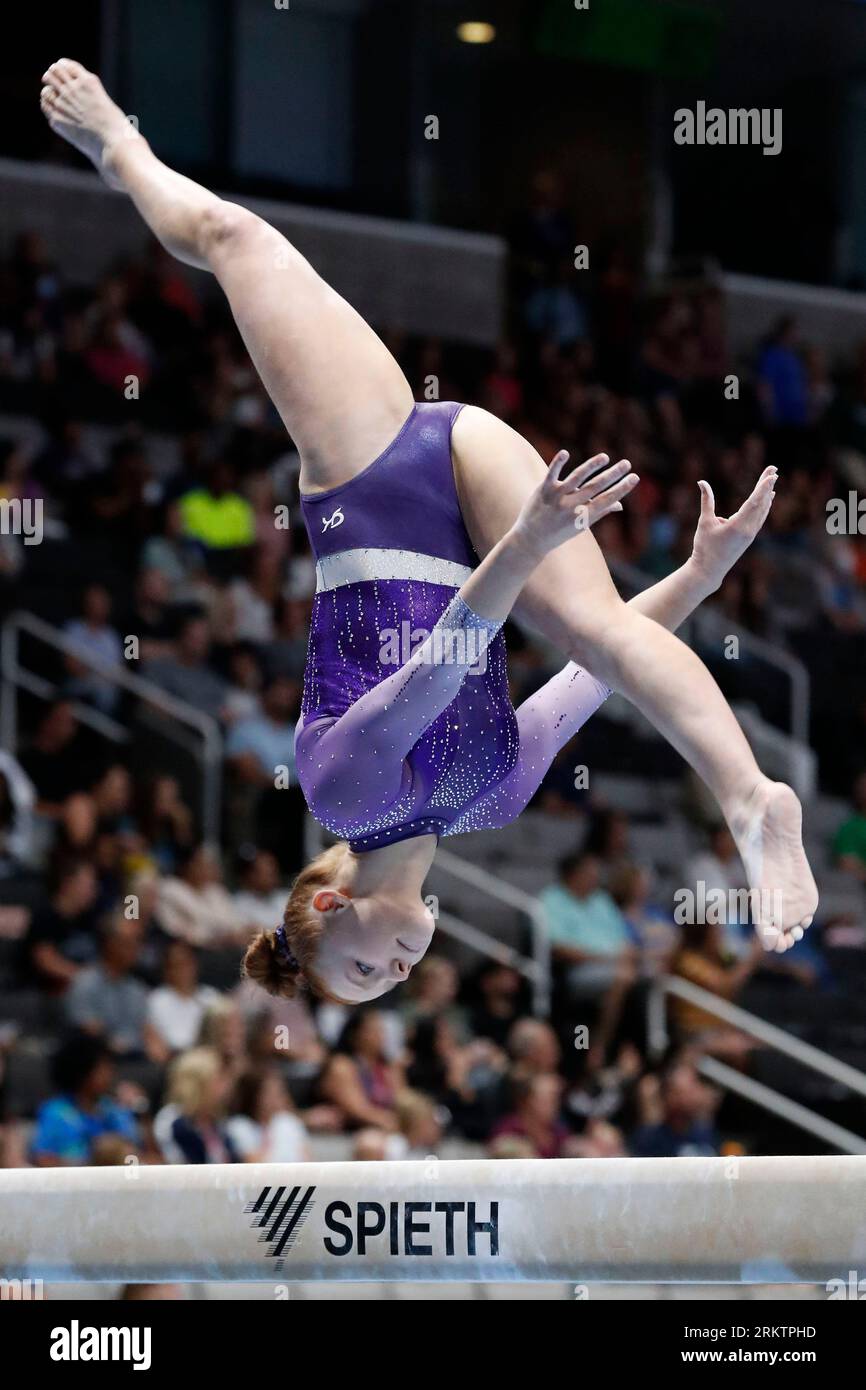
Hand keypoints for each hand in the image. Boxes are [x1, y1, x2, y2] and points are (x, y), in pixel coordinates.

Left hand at [512, 450, 638, 559]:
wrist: (531, 539)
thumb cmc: (560, 532)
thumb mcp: (581, 525)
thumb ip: (599, 512)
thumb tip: (619, 504)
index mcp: (583, 517)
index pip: (607, 500)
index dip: (622, 489)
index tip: (635, 477)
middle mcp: (571, 507)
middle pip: (595, 487)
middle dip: (613, 475)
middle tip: (627, 463)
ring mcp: (557, 497)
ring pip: (577, 478)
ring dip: (591, 466)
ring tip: (605, 457)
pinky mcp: (544, 489)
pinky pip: (552, 474)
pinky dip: (558, 463)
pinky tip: (565, 453)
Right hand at [690, 466, 776, 589]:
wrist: (709, 570)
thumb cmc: (704, 546)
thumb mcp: (704, 522)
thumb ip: (706, 501)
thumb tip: (701, 482)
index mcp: (738, 526)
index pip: (754, 502)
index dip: (763, 487)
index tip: (771, 475)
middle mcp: (748, 529)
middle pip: (761, 503)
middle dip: (767, 485)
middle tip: (774, 468)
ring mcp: (751, 534)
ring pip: (763, 510)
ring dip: (767, 494)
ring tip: (772, 479)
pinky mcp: (749, 537)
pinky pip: (761, 517)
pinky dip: (765, 506)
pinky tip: (768, 499)